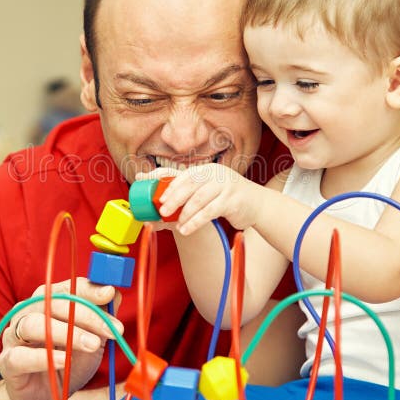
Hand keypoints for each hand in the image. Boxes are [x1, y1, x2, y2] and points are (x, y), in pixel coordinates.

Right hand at [0, 277, 122, 399]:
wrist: (45, 396)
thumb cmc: (68, 361)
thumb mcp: (92, 338)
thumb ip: (101, 316)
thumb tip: (114, 292)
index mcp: (48, 301)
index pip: (68, 287)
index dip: (89, 290)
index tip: (109, 294)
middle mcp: (28, 312)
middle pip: (53, 303)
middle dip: (87, 315)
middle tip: (112, 330)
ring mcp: (14, 336)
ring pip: (33, 324)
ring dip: (66, 333)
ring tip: (92, 345)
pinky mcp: (8, 362)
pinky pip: (20, 356)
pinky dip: (42, 358)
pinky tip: (63, 361)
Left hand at [140, 163, 258, 234]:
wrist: (257, 204)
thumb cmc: (227, 200)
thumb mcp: (208, 193)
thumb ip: (188, 197)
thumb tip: (158, 212)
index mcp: (204, 170)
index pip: (178, 172)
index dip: (159, 176)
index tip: (141, 180)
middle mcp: (214, 173)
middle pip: (188, 184)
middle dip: (172, 197)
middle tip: (161, 210)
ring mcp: (224, 185)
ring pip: (199, 199)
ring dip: (184, 213)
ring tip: (176, 225)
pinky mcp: (232, 199)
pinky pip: (210, 211)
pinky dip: (195, 221)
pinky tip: (186, 229)